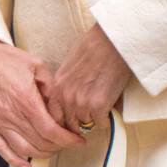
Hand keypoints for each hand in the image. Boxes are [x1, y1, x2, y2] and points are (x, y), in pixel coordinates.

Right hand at [0, 35, 86, 166]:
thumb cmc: (5, 59)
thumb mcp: (37, 66)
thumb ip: (52, 89)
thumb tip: (61, 111)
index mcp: (25, 98)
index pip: (51, 130)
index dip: (67, 139)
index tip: (77, 140)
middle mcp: (10, 114)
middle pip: (40, 143)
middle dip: (58, 146)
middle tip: (66, 142)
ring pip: (23, 150)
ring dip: (41, 154)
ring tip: (52, 149)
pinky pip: (1, 149)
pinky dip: (15, 160)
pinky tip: (26, 164)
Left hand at [40, 23, 132, 137]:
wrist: (112, 42)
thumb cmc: (94, 47)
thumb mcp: (70, 66)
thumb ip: (66, 85)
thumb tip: (71, 100)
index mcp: (57, 87)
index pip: (54, 116)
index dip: (64, 120)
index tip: (73, 120)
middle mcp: (66, 97)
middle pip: (69, 124)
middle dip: (79, 123)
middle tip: (89, 118)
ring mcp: (81, 102)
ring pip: (86, 124)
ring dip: (93, 120)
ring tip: (101, 109)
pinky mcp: (99, 105)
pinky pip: (102, 123)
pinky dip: (107, 120)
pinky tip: (110, 109)